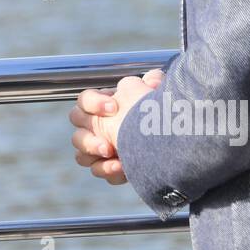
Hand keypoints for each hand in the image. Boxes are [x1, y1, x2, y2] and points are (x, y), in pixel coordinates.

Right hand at [69, 69, 163, 184]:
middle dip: (88, 135)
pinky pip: (97, 169)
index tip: (113, 108)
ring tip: (112, 156)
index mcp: (104, 105)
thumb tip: (151, 79)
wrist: (172, 145)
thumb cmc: (161, 117)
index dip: (93, 103)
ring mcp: (100, 148)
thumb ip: (154, 81)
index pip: (84, 100)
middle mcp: (97, 126)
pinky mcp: (108, 167)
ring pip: (80, 152)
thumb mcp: (159, 96)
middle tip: (107, 144)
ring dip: (93, 154)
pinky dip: (107, 170)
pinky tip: (122, 169)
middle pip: (77, 128)